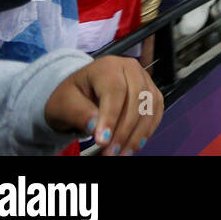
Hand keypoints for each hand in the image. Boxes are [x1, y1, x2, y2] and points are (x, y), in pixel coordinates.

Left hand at [43, 56, 163, 156]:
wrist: (80, 94)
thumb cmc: (72, 97)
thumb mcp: (64, 103)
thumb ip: (78, 112)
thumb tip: (95, 126)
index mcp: (107, 66)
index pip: (115, 90)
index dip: (111, 116)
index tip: (102, 140)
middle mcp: (130, 68)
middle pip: (137, 97)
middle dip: (125, 129)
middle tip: (111, 152)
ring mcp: (144, 79)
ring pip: (150, 105)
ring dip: (138, 133)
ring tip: (121, 153)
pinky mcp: (151, 92)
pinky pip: (156, 111)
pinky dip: (147, 130)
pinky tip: (134, 144)